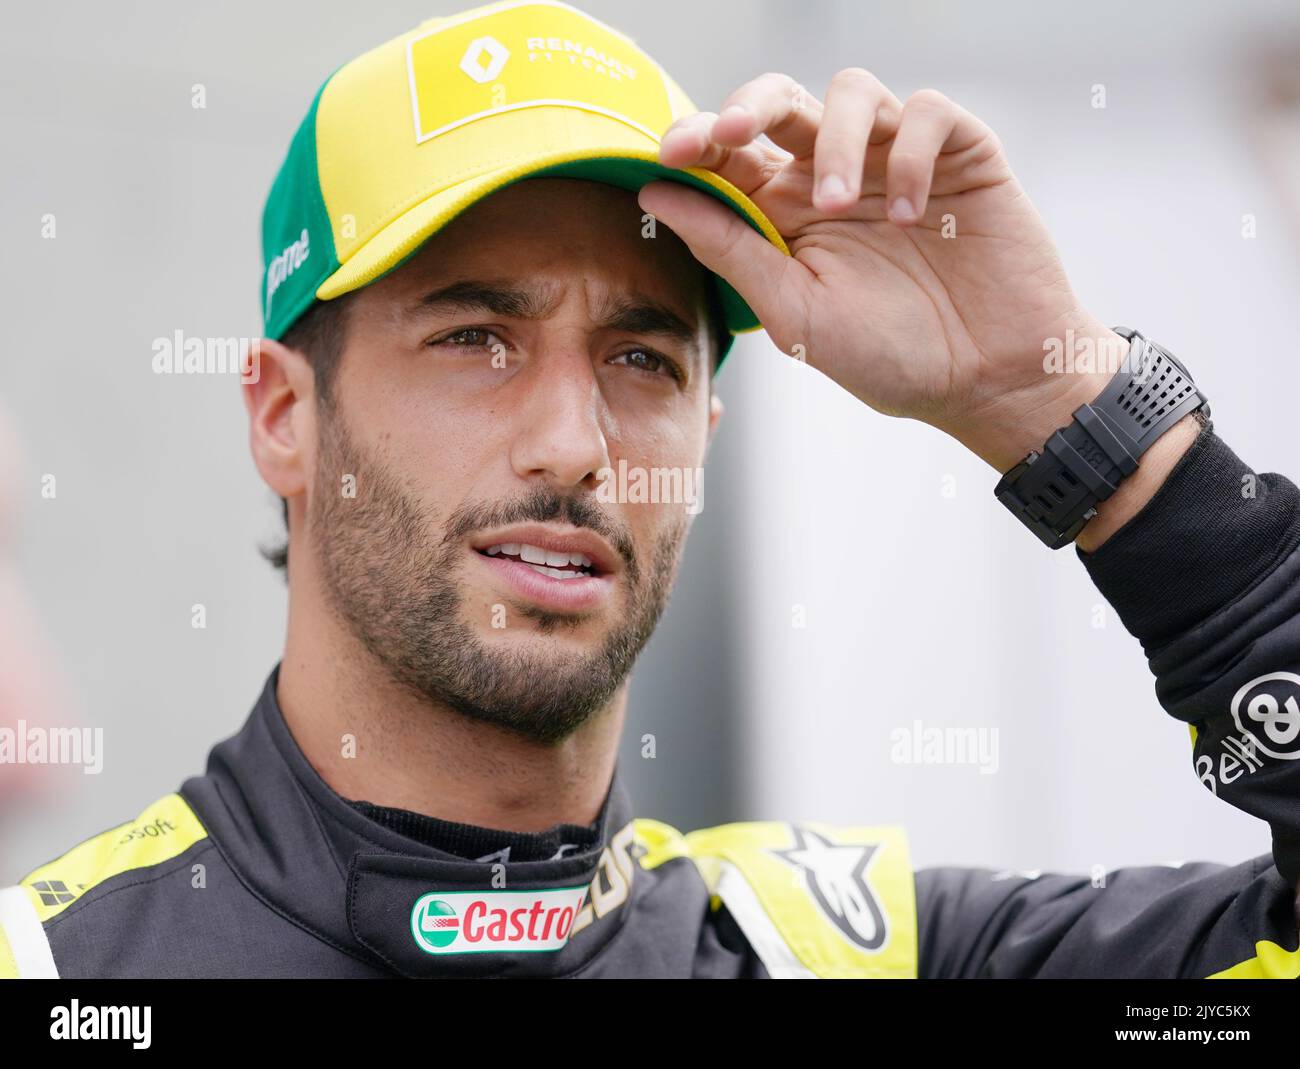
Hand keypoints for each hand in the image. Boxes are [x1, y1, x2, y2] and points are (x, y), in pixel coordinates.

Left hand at [639, 69, 1122, 471]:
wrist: (990, 381)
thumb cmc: (892, 358)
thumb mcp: (796, 313)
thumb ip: (729, 250)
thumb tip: (655, 195)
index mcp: (788, 215)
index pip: (732, 155)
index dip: (698, 141)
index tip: (670, 156)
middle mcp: (838, 177)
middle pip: (782, 101)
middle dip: (750, 103)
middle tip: (733, 131)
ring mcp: (899, 161)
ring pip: (853, 92)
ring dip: (838, 139)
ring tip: (842, 204)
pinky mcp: (961, 155)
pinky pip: (929, 113)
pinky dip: (913, 154)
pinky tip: (914, 215)